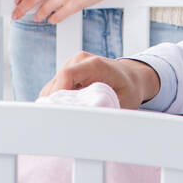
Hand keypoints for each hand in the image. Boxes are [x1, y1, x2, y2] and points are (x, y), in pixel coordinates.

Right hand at [40, 52, 159, 109]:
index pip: (66, 75)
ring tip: (73, 113)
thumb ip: (105, 108)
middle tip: (66, 121)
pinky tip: (72, 107)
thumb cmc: (128, 88)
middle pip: (55, 84)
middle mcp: (79, 60)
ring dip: (58, 103)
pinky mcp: (66, 72)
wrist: (130, 76)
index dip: (58, 94)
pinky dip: (59, 100)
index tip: (58, 112)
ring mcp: (71, 64)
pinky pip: (55, 89)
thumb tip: (89, 119)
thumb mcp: (122, 100)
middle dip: (57, 104)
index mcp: (94, 64)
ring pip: (52, 88)